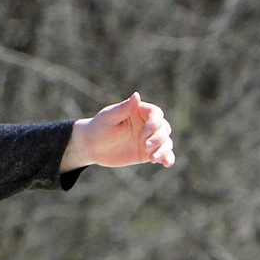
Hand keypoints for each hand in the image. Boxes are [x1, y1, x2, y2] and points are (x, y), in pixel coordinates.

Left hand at [60, 93, 176, 171]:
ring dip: (164, 149)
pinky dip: (168, 158)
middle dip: (159, 137)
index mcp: (139, 111)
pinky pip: (163, 154)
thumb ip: (123, 108)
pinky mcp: (148, 152)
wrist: (92, 146)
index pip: (156, 114)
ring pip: (166, 142)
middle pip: (164, 128)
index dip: (154, 123)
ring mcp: (149, 139)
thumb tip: (137, 95)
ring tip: (154, 158)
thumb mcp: (109, 117)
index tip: (144, 133)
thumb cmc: (99, 127)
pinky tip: (166, 163)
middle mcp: (147, 124)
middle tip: (146, 146)